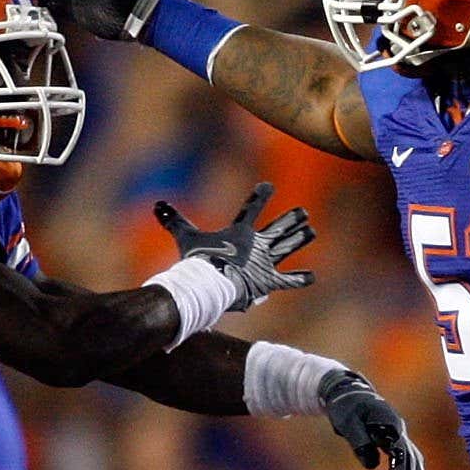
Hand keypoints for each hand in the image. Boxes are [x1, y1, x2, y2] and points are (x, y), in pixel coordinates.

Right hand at [154, 182, 313, 311]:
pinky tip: (312, 277)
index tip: (268, 186)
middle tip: (303, 212)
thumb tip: (157, 204)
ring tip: (311, 231)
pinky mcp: (268, 281)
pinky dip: (299, 279)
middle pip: (278, 228)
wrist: (209, 283)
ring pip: (287, 247)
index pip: (251, 208)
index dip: (260, 196)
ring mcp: (265, 262)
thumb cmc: (198, 261)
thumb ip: (173, 221)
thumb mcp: (186, 238)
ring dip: (300, 239)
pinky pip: (287, 280)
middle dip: (291, 219)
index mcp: (240, 232)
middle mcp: (257, 244)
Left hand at [319, 367, 429, 469]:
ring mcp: (399, 433)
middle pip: (411, 456)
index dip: (399, 469)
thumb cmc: (345, 406)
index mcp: (389, 422)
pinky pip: (409, 457)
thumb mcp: (347, 423)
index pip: (399, 450)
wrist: (348, 392)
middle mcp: (399, 428)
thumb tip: (372, 465)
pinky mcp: (394, 438)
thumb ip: (359, 442)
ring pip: (413, 458)